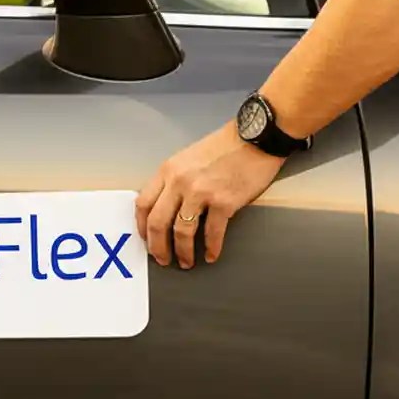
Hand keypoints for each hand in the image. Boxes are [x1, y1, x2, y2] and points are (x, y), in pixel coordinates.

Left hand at [136, 122, 286, 268]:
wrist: (256, 137)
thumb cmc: (225, 146)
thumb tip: (166, 206)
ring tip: (186, 262)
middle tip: (162, 259)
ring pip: (182, 232)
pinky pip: (212, 233)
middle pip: (157, 223)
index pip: (143, 204)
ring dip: (183, 252)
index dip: (142, 227)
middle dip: (157, 247)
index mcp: (168, 170)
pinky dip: (211, 248)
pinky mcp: (224, 202)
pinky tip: (211, 255)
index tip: (146, 239)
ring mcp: (201, 192)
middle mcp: (180, 182)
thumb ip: (173, 180)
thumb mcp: (188, 157)